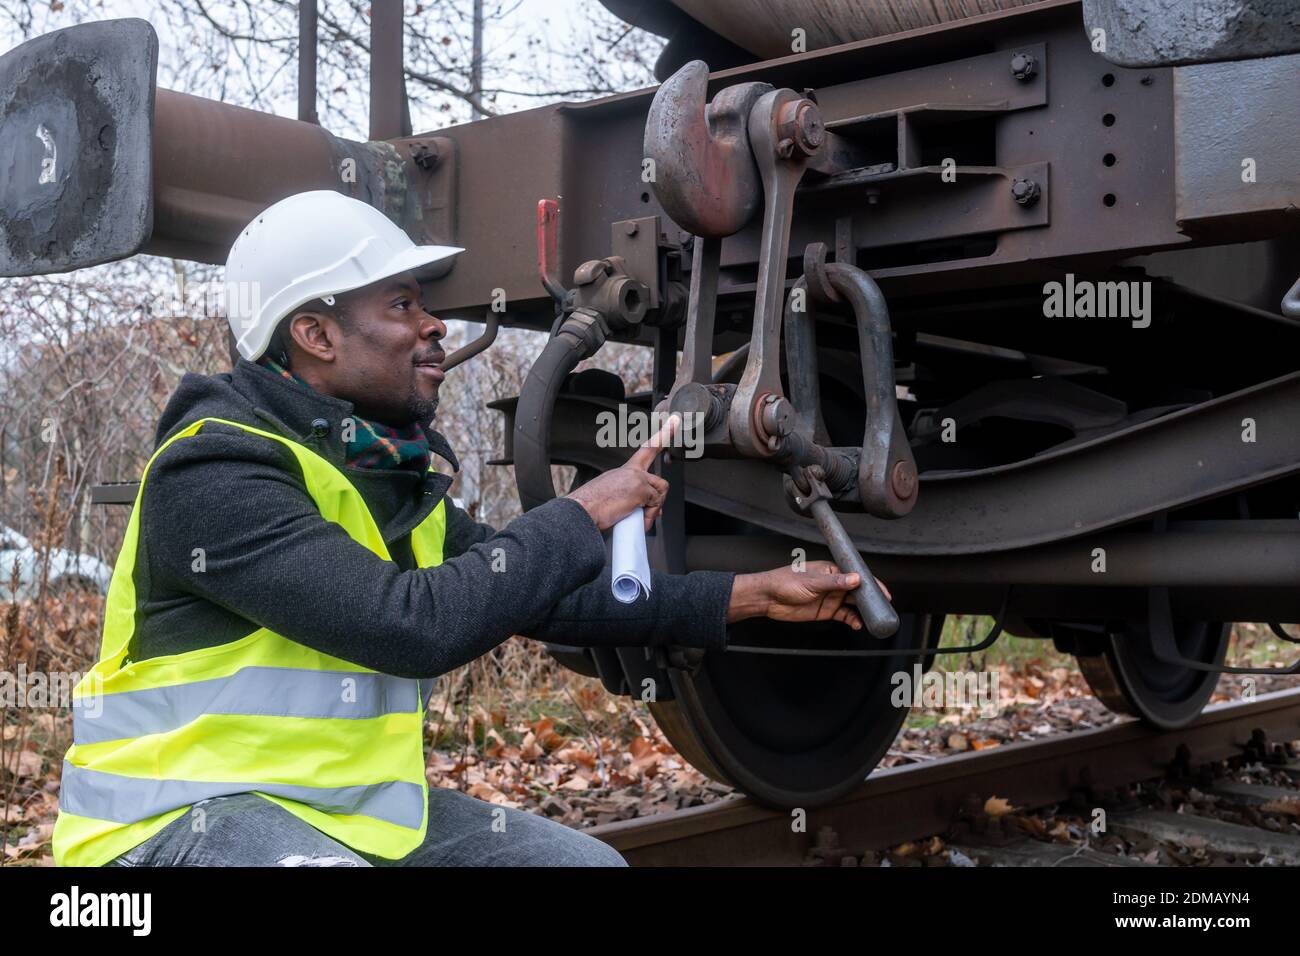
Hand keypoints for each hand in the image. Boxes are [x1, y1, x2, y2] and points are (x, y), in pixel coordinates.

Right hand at [564, 415, 678, 531]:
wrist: (582, 511)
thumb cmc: (592, 508)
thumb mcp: (615, 497)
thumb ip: (635, 499)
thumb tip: (654, 509)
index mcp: (624, 471)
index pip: (647, 449)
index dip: (663, 434)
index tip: (674, 421)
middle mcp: (631, 471)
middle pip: (660, 483)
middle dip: (657, 501)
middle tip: (644, 513)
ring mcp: (637, 478)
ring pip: (659, 494)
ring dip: (652, 510)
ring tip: (634, 516)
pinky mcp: (641, 489)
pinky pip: (655, 504)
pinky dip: (648, 516)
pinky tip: (634, 518)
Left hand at [727, 561, 891, 630]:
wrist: (768, 598)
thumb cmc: (785, 582)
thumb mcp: (812, 581)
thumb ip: (835, 582)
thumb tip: (856, 579)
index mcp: (832, 570)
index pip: (856, 575)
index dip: (871, 583)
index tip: (883, 592)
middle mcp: (834, 583)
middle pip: (858, 591)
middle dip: (871, 599)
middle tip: (884, 607)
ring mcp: (830, 597)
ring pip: (853, 604)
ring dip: (863, 611)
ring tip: (873, 618)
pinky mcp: (826, 611)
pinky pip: (844, 616)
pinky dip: (852, 620)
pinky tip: (857, 624)